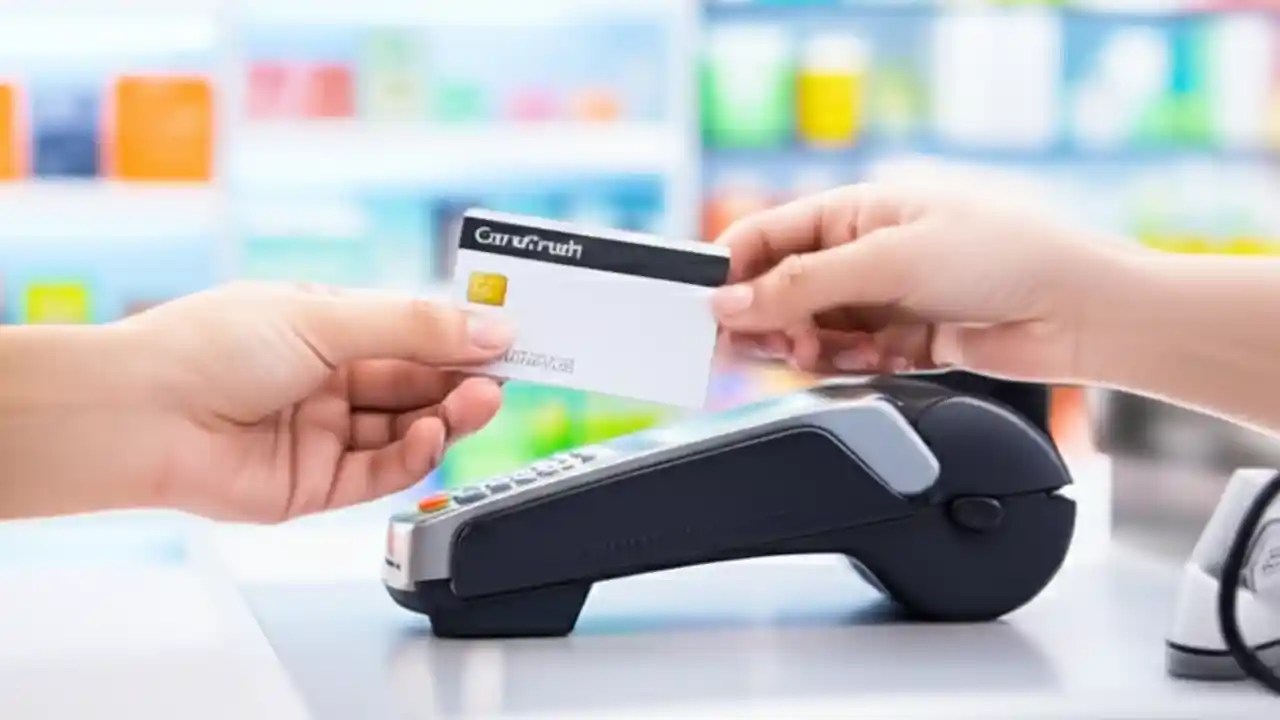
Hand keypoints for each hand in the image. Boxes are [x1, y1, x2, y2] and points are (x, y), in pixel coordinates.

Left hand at [115, 282, 513, 521]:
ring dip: (448, 415)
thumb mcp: (326, 318)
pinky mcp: (316, 484)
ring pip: (406, 428)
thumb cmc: (211, 347)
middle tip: (509, 372)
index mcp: (328, 329)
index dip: (461, 334)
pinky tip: (431, 434)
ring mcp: (323, 433)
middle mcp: (329, 381)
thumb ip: (414, 328)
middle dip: (464, 377)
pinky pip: (380, 471)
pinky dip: (412, 454)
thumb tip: (491, 325)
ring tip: (483, 401)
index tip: (511, 333)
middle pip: (417, 382)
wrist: (140, 415)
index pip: (412, 332)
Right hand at [709, 183, 1131, 381]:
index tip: (702, 303)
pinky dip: (840, 364)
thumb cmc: (1006, 254)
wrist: (1081, 312)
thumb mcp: (889, 259)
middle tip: (743, 341)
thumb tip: (733, 301)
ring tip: (808, 351)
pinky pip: (847, 358)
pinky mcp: (902, 343)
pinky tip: (850, 361)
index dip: (731, 268)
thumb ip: (804, 285)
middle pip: (783, 288)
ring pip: (811, 328)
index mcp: (858, 209)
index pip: (769, 234)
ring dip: (800, 344)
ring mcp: (883, 299)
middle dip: (762, 316)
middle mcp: (866, 253)